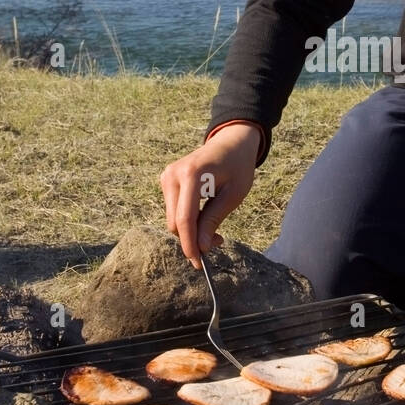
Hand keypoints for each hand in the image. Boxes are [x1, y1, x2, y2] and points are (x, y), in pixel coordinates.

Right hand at [160, 123, 261, 267]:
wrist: (231, 142)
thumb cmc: (238, 166)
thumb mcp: (233, 195)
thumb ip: (214, 219)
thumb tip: (202, 248)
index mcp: (192, 175)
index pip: (185, 218)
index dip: (190, 244)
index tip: (199, 263)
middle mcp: (173, 174)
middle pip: (175, 222)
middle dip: (193, 239)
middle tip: (219, 242)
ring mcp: (167, 176)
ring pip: (172, 218)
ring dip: (191, 230)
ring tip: (215, 228)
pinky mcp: (166, 180)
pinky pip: (173, 209)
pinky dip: (187, 220)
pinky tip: (204, 215)